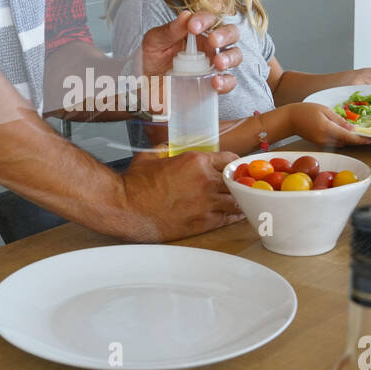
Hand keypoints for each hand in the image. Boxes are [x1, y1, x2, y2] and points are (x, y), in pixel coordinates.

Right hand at [119, 148, 245, 241]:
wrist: (127, 208)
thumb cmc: (135, 183)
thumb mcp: (152, 155)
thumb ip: (167, 148)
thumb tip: (171, 147)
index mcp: (196, 161)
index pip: (229, 160)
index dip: (234, 165)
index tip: (235, 169)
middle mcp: (206, 181)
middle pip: (237, 180)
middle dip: (240, 182)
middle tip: (242, 186)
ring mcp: (206, 203)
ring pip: (237, 200)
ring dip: (240, 200)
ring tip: (243, 201)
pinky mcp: (203, 222)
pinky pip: (229, 218)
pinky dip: (235, 216)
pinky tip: (237, 215)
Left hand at [141, 11, 243, 94]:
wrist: (145, 84)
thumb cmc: (151, 58)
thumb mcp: (154, 41)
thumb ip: (169, 30)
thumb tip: (185, 16)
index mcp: (197, 30)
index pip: (209, 18)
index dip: (205, 20)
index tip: (193, 26)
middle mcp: (210, 45)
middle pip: (230, 33)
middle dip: (225, 35)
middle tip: (213, 41)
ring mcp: (214, 64)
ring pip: (235, 55)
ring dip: (230, 57)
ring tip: (218, 63)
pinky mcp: (214, 83)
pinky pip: (229, 81)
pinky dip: (226, 82)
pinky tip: (215, 82)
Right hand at [288, 102, 367, 146]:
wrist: (289, 120)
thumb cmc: (304, 111)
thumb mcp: (325, 110)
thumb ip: (340, 120)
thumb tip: (353, 129)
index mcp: (328, 130)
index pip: (350, 138)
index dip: (363, 140)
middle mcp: (326, 139)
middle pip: (348, 142)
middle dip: (360, 140)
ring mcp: (323, 143)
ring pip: (343, 143)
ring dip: (352, 140)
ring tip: (363, 135)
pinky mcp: (320, 144)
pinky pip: (336, 142)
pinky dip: (343, 139)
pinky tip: (348, 134)